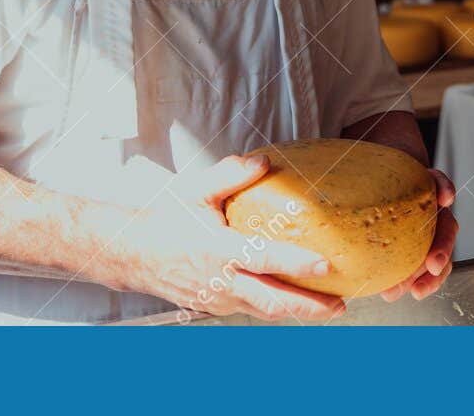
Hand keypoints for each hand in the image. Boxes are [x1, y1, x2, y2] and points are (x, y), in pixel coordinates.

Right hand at [114, 154, 344, 320]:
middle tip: (340, 304)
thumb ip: (230, 174)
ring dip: (298, 312)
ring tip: (330, 307)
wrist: (133, 253)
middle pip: (272, 301)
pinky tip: (298, 301)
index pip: (264, 260)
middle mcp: (221, 281)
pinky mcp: (217, 306)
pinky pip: (253, 308)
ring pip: (265, 311)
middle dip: (309, 307)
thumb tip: (264, 161)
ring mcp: (219, 299)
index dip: (296, 264)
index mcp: (218, 251)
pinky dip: (278, 307)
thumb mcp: (194, 190)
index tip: (325, 264)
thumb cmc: (165, 219)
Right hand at [380, 167, 456, 302]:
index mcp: (421, 243)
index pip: (433, 268)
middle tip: (419, 288)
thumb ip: (370, 258)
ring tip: (434, 262)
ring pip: (448, 224)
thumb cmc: (372, 206)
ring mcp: (432, 203)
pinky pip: (441, 183)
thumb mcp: (370, 233)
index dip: (429, 282)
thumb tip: (351, 285)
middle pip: (442, 249)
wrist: (378, 169)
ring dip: (443, 244)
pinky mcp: (430, 178)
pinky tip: (446, 198)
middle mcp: (431, 226)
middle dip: (436, 271)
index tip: (415, 293)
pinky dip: (446, 189)